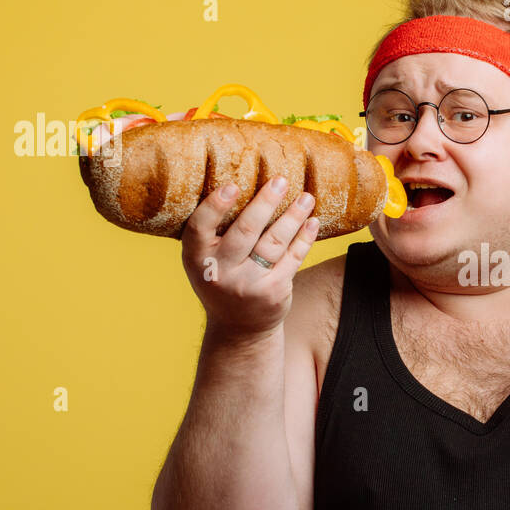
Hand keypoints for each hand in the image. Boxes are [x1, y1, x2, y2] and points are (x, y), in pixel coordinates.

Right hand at [180, 177, 319, 338]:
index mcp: (197, 259)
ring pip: (274, 242)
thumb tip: (238, 182)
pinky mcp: (274, 291)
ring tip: (306, 196)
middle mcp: (221, 272)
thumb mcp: (205, 261)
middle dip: (265, 203)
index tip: (232, 185)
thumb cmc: (222, 279)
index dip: (215, 206)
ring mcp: (249, 284)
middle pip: (245, 231)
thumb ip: (213, 232)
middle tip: (280, 180)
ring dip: (293, 216)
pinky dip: (304, 238)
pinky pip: (292, 258)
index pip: (199, 228)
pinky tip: (312, 221)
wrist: (239, 328)